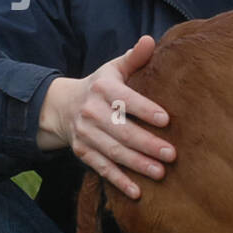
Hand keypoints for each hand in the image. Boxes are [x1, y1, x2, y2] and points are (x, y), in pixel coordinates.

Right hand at [36, 35, 174, 198]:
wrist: (61, 106)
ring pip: (113, 152)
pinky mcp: (83, 152)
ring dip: (137, 164)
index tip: (166, 119)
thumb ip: (134, 58)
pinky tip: (137, 192)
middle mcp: (91, 112)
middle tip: (172, 154)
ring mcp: (85, 134)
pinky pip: (101, 168)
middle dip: (147, 143)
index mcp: (103, 88)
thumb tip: (149, 40)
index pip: (125, 100)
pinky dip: (118, 181)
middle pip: (121, 130)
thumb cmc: (100, 86)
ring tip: (160, 173)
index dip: (144, 109)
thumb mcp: (113, 69)